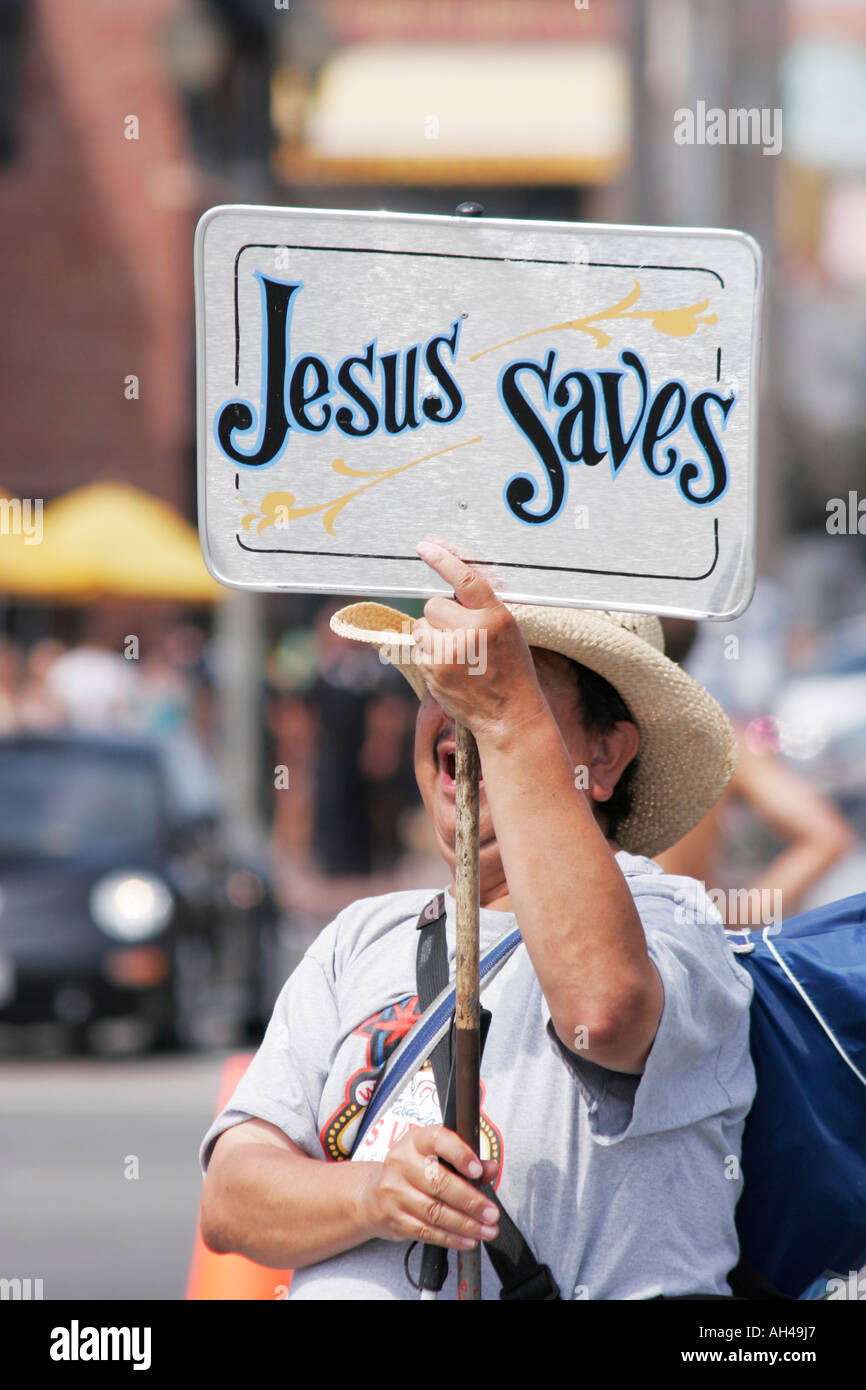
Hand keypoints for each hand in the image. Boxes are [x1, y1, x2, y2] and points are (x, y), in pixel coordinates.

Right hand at [357, 1124, 499, 1249]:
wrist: (374, 1193)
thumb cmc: (414, 1171)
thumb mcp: (436, 1156)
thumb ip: (465, 1161)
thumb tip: (491, 1168)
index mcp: (415, 1141)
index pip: (438, 1140)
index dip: (460, 1154)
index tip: (478, 1171)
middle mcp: (401, 1163)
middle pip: (439, 1183)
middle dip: (470, 1201)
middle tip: (492, 1213)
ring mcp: (394, 1192)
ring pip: (434, 1211)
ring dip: (465, 1224)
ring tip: (487, 1230)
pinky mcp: (393, 1218)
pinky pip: (426, 1231)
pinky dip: (451, 1238)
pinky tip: (468, 1240)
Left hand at [412, 540, 546, 738]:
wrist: (509, 714)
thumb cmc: (511, 669)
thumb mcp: (507, 631)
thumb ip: (481, 609)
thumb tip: (450, 588)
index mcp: (495, 616)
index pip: (465, 578)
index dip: (442, 560)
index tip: (424, 547)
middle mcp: (472, 632)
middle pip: (433, 604)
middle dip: (440, 616)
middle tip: (457, 633)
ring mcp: (450, 653)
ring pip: (421, 627)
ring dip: (432, 636)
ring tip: (456, 654)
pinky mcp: (434, 671)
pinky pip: (419, 651)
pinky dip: (430, 657)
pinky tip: (451, 670)